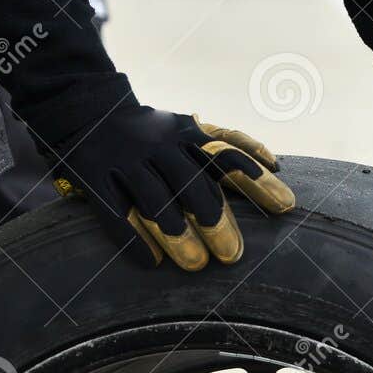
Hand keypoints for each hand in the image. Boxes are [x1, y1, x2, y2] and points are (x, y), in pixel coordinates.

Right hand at [52, 108, 294, 268]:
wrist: (86, 107)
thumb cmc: (154, 131)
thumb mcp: (191, 127)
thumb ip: (231, 143)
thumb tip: (276, 164)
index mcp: (187, 134)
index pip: (229, 157)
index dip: (258, 182)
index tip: (285, 207)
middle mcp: (158, 145)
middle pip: (192, 186)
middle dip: (215, 222)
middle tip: (232, 254)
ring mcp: (125, 160)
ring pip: (155, 201)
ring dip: (178, 235)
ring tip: (196, 264)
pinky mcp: (94, 175)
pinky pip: (114, 211)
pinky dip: (133, 238)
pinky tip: (152, 261)